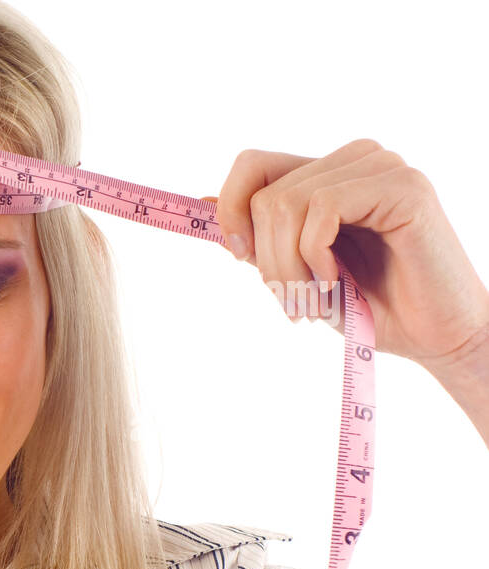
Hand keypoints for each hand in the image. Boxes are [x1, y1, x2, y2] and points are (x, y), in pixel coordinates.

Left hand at [200, 139, 488, 378]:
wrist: (435, 337)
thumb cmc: (372, 306)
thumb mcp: (298, 270)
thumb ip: (262, 237)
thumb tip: (204, 205)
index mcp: (328, 175)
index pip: (252, 165)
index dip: (229, 209)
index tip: (239, 255)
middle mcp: (355, 160)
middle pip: (263, 191)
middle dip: (263, 256)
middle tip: (290, 298)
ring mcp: (382, 167)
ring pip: (286, 201)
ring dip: (287, 265)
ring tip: (313, 298)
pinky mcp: (403, 187)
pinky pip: (322, 210)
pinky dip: (314, 256)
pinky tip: (336, 281)